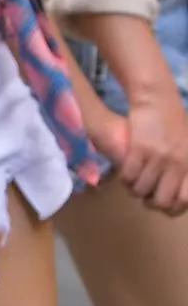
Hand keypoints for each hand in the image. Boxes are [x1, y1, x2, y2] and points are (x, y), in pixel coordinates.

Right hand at [111, 86, 187, 214]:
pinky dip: (124, 178)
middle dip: (149, 201)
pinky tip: (127, 170)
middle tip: (146, 192)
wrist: (156, 98)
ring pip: (140, 190)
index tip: (165, 203)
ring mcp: (159, 157)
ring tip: (134, 179)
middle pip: (160, 201)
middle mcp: (178, 163)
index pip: (184, 200)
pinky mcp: (140, 149)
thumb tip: (180, 197)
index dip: (172, 207)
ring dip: (134, 188)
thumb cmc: (173, 122)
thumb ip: (186, 169)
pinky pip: (128, 176)